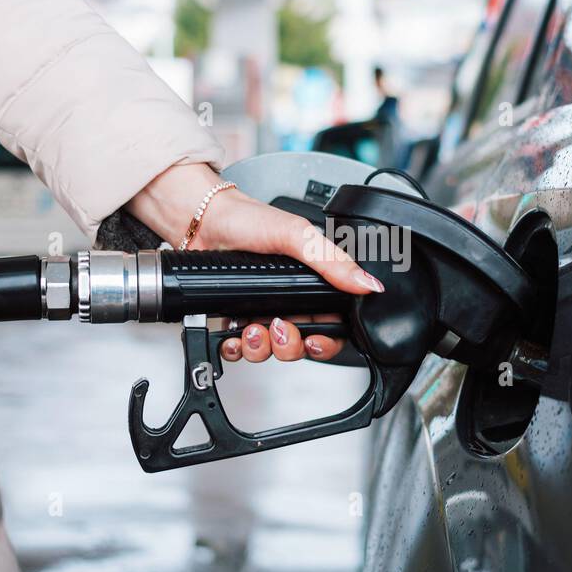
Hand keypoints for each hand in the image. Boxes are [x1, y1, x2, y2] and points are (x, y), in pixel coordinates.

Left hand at [126, 163, 382, 362]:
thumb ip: (333, 262)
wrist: (202, 221)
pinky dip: (236, 349)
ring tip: (253, 328)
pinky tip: (235, 336)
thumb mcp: (298, 236)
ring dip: (262, 348)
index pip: (330, 325)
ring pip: (270, 351)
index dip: (326, 340)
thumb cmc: (249, 220)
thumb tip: (368, 283)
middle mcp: (287, 301)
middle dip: (291, 346)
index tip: (316, 340)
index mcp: (310, 284)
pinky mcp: (233, 319)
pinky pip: (239, 349)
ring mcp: (260, 312)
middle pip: (301, 345)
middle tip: (280, 328)